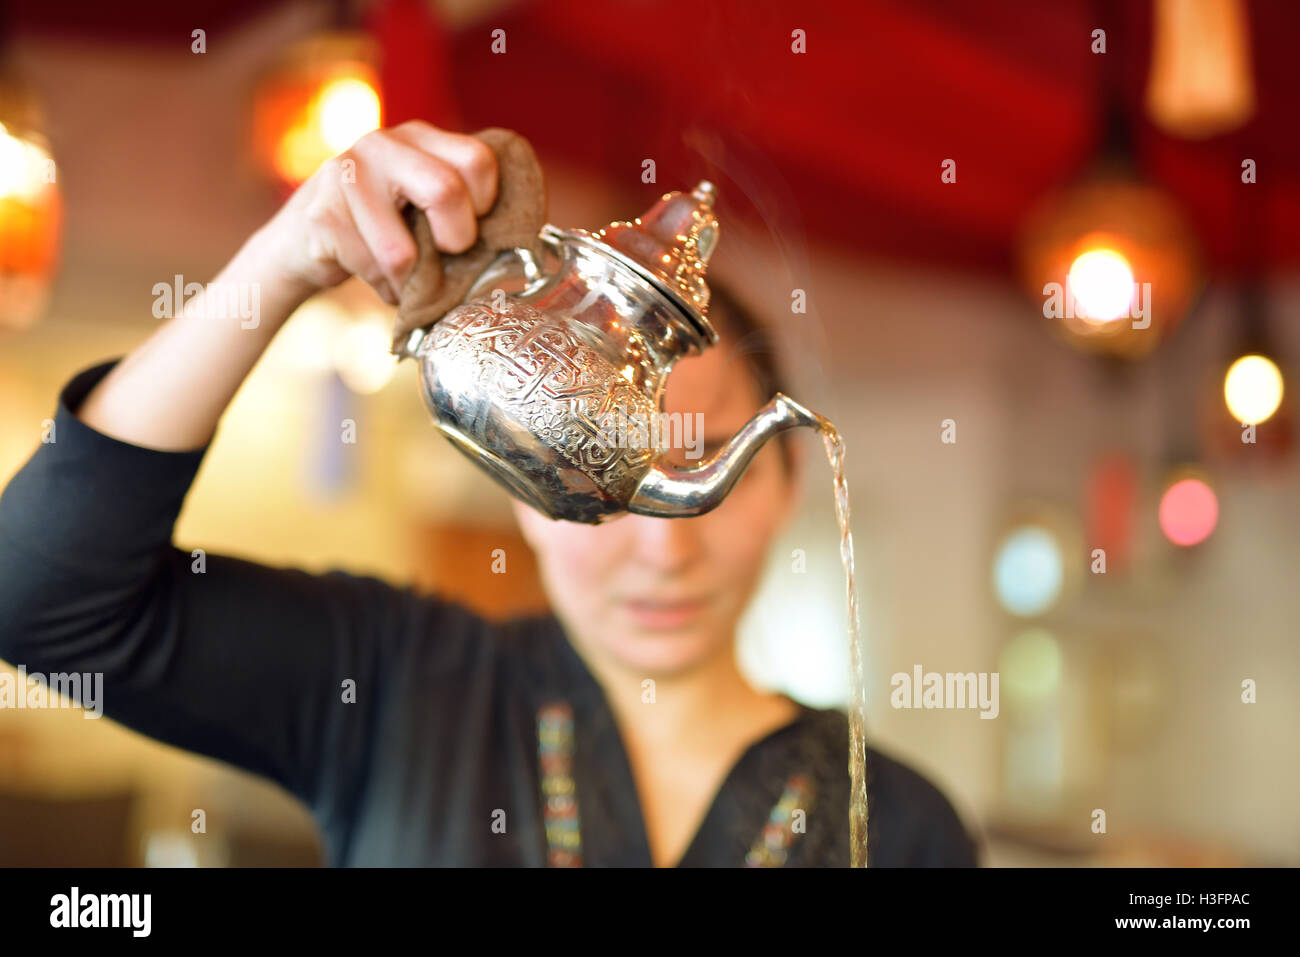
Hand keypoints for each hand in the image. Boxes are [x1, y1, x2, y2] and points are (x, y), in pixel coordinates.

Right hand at [256, 121, 498, 305]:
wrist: (305, 242)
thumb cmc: (384, 229)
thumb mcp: (426, 205)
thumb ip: (464, 207)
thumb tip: (521, 250)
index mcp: (421, 137)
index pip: (479, 160)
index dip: (486, 206)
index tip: (472, 226)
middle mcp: (383, 144)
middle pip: (446, 191)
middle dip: (455, 241)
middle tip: (446, 253)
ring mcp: (347, 174)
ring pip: (403, 252)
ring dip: (411, 282)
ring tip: (403, 275)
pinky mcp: (320, 213)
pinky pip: (372, 271)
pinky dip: (383, 288)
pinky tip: (373, 275)